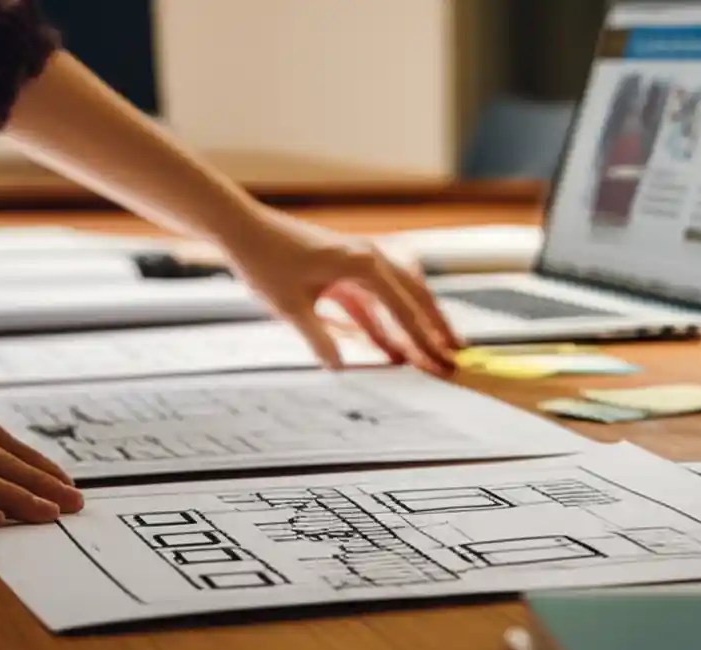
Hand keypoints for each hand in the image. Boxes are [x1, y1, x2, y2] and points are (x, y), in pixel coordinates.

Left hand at [223, 207, 462, 372]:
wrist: (244, 229)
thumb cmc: (266, 262)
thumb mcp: (289, 306)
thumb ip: (318, 338)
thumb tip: (339, 368)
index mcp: (363, 264)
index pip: (404, 309)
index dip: (424, 340)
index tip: (441, 363)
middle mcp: (369, 258)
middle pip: (416, 296)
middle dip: (436, 329)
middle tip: (455, 357)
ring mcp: (359, 261)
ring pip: (401, 296)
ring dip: (416, 324)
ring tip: (434, 351)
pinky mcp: (346, 269)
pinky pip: (375, 300)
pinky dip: (386, 323)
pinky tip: (391, 350)